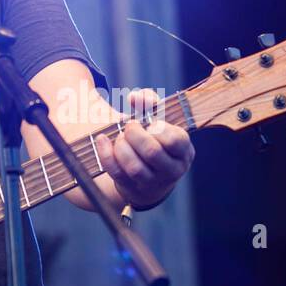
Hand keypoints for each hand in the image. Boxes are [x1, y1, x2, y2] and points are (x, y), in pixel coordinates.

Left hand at [95, 89, 194, 208]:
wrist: (152, 176)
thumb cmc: (156, 139)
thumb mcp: (160, 120)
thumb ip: (150, 102)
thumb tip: (135, 97)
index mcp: (184, 152)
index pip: (174, 140)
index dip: (158, 128)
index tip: (150, 123)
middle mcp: (172, 170)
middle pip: (152, 152)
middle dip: (135, 134)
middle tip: (130, 126)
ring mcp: (152, 183)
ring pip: (135, 167)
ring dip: (122, 147)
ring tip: (120, 137)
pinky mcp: (132, 188)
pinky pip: (117, 173)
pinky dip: (106, 155)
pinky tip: (102, 140)